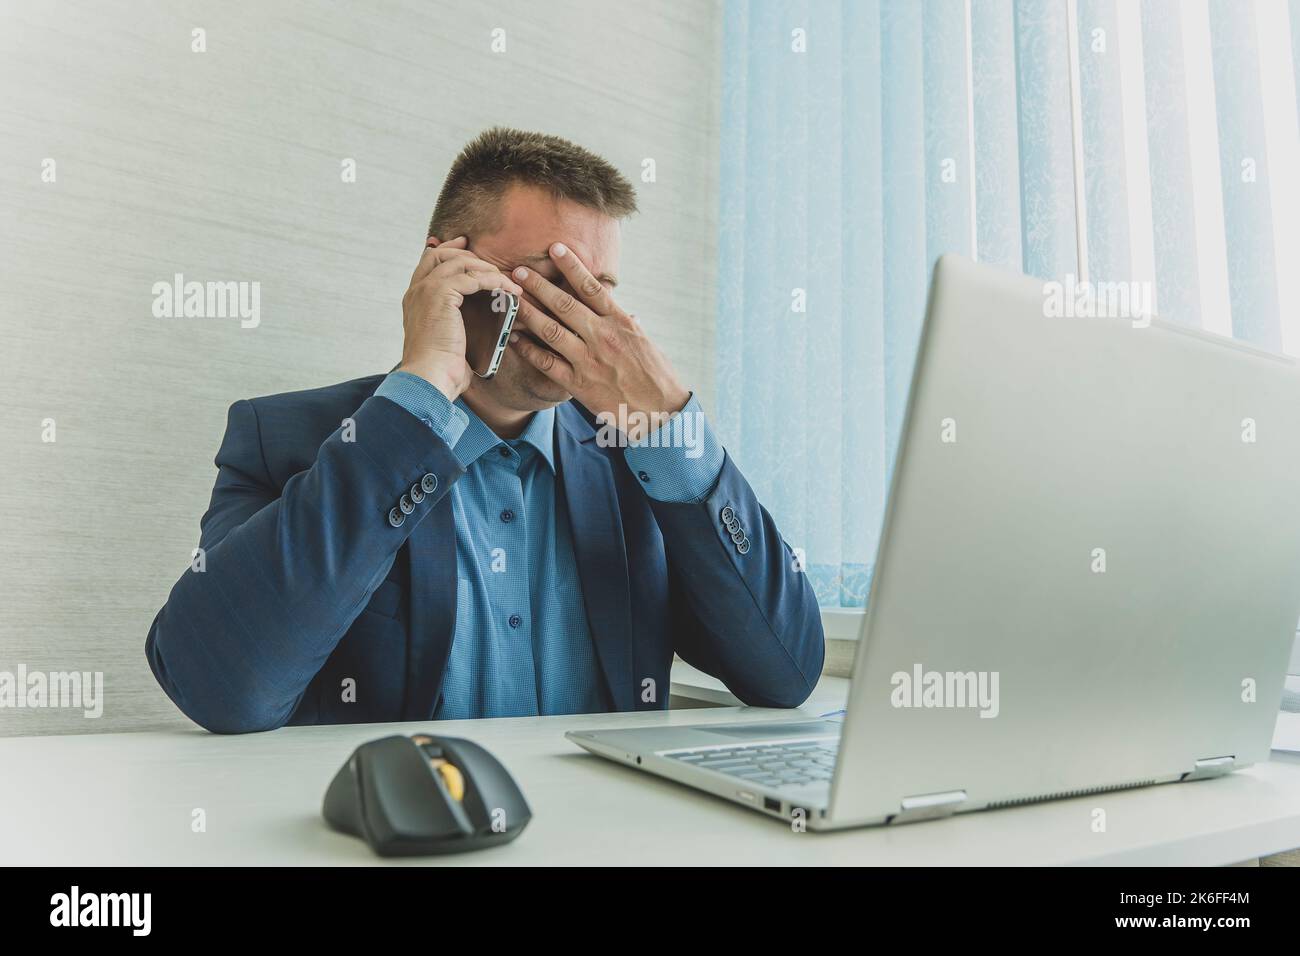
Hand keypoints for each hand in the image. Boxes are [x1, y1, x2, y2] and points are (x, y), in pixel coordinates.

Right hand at [398, 236, 523, 400]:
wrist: (429, 377)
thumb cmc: (441, 369)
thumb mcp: (447, 341)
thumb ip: (457, 325)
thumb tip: (483, 324)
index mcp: (414, 299)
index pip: (428, 262)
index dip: (448, 250)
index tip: (466, 245)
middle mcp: (416, 290)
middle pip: (442, 254)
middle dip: (468, 253)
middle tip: (493, 264)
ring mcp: (426, 290)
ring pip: (459, 263)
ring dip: (487, 270)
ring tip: (507, 283)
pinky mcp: (440, 294)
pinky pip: (471, 277)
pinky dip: (492, 280)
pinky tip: (506, 290)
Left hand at [508, 243, 689, 439]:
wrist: (660, 411)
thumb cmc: (655, 375)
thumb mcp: (644, 343)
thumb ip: (628, 325)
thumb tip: (625, 311)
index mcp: (620, 322)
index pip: (592, 287)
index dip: (572, 266)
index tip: (555, 248)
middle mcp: (602, 337)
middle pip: (565, 305)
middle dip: (539, 285)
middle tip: (518, 271)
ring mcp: (589, 360)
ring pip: (551, 331)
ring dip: (528, 312)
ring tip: (510, 298)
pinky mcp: (579, 384)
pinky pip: (547, 364)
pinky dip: (528, 350)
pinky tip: (514, 338)